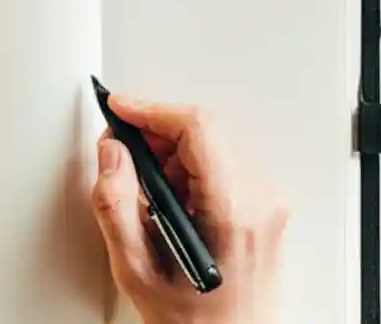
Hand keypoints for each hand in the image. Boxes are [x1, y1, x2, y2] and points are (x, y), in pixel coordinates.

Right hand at [91, 96, 289, 323]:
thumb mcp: (137, 271)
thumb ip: (116, 205)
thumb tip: (112, 155)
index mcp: (233, 212)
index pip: (198, 128)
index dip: (152, 110)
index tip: (121, 109)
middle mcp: (260, 200)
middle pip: (205, 132)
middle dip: (156, 134)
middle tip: (122, 152)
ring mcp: (268, 202)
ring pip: (213, 145)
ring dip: (172, 155)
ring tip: (146, 192)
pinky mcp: (267, 205)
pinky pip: (224, 164)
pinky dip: (191, 171)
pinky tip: (171, 201)